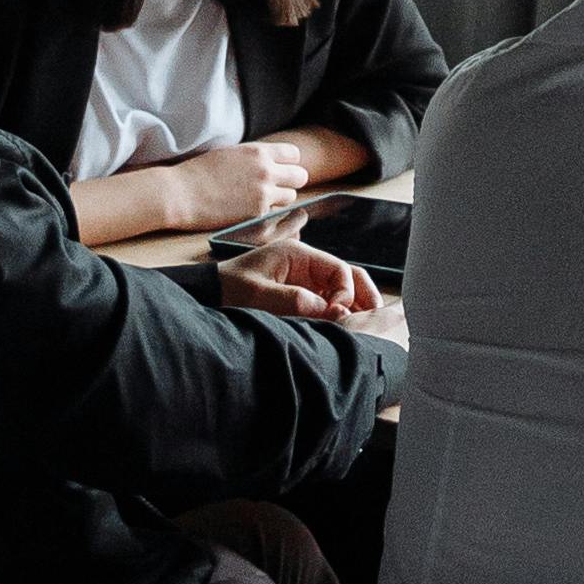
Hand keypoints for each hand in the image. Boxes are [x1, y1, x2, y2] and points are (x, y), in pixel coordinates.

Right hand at [76, 135, 306, 253]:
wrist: (180, 194)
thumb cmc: (198, 172)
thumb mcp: (230, 153)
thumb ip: (254, 157)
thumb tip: (271, 162)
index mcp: (258, 151)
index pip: (294, 154)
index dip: (287, 164)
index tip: (278, 171)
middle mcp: (266, 170)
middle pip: (300, 176)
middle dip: (289, 183)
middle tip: (274, 190)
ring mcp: (264, 193)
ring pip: (291, 198)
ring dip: (279, 201)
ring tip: (258, 202)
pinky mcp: (257, 214)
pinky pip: (274, 215)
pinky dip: (266, 216)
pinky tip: (248, 214)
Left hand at [216, 233, 381, 323]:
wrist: (209, 295)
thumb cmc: (229, 289)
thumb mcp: (257, 294)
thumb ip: (292, 300)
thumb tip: (327, 309)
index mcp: (298, 255)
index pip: (339, 269)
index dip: (346, 293)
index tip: (339, 315)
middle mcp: (307, 264)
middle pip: (348, 276)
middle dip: (363, 296)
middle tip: (374, 319)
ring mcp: (306, 279)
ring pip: (342, 289)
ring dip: (355, 306)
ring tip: (365, 326)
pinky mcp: (302, 295)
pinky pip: (329, 302)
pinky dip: (340, 314)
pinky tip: (345, 329)